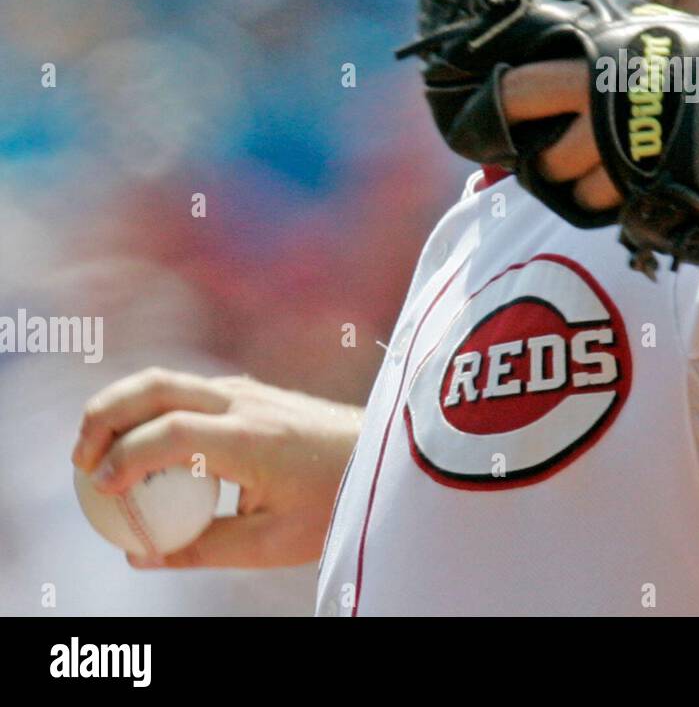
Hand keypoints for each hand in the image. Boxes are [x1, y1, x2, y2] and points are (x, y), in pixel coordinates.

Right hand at [71, 369, 362, 568]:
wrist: (383, 458)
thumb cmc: (334, 502)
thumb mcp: (271, 542)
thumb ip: (201, 548)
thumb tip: (139, 554)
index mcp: (251, 438)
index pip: (169, 433)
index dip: (124, 458)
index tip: (99, 489)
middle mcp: (246, 402)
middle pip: (157, 386)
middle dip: (104, 415)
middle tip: (79, 461)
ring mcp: (248, 390)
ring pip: (170, 381)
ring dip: (124, 408)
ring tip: (98, 453)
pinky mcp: (251, 392)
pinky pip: (188, 390)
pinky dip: (151, 410)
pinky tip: (140, 447)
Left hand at [500, 25, 698, 215]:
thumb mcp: (675, 43)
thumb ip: (627, 63)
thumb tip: (590, 71)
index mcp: (606, 65)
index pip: (522, 91)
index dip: (503, 112)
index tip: (501, 126)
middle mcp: (609, 111)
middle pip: (547, 158)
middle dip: (554, 166)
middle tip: (573, 162)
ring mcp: (635, 159)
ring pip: (584, 194)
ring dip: (597, 193)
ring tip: (634, 172)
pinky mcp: (665, 197)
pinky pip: (627, 216)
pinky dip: (635, 208)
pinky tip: (663, 188)